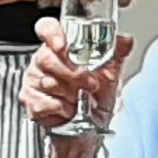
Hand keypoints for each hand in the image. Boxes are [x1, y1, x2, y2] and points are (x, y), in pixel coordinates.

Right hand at [22, 18, 129, 136]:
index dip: (52, 33)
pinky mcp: (31, 102)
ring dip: (71, 93)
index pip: (47, 28)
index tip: (62, 45)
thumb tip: (125, 41)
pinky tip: (70, 109)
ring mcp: (34, 81)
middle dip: (73, 73)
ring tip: (82, 98)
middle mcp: (43, 62)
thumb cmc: (95, 98)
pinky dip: (63, 108)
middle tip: (90, 83)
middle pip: (47, 58)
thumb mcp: (110, 74)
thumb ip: (116, 55)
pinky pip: (45, 103)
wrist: (89, 129)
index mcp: (59, 48)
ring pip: (47, 82)